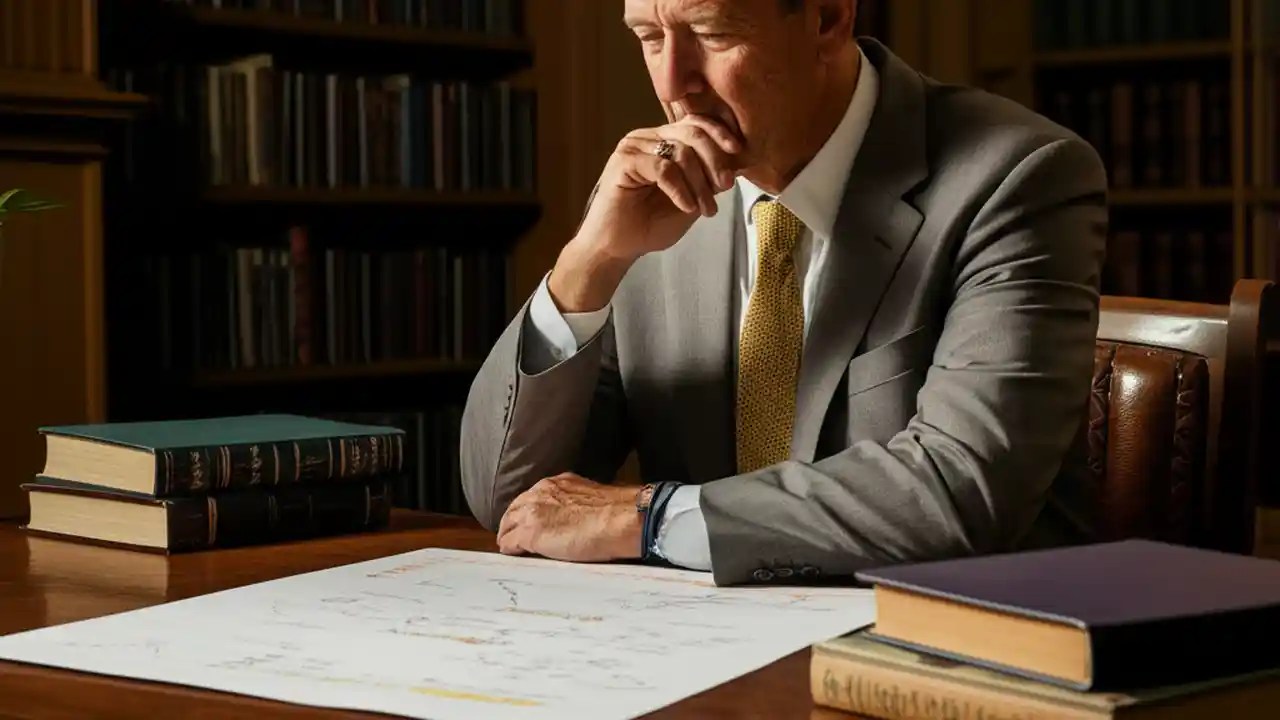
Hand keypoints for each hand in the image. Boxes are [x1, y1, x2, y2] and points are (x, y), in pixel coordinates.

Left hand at [496, 473, 643, 562]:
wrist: (621, 520)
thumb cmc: (617, 511)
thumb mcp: (590, 497)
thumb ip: (576, 502)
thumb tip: (578, 514)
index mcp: (555, 483)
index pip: (532, 497)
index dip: (529, 511)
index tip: (531, 522)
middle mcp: (540, 493)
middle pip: (515, 508)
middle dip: (514, 522)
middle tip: (514, 536)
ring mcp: (532, 512)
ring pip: (508, 523)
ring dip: (509, 535)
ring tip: (511, 547)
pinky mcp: (530, 533)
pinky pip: (509, 542)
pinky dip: (510, 549)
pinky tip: (512, 555)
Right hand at [548, 114, 744, 311]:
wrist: (618, 248)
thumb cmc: (650, 225)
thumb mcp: (691, 199)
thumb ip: (709, 180)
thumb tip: (737, 162)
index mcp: (663, 140)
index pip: (696, 123)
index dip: (719, 133)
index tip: (738, 151)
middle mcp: (648, 138)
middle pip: (692, 133)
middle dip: (715, 161)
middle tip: (725, 187)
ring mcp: (634, 147)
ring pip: (680, 152)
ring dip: (699, 184)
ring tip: (705, 210)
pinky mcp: (623, 162)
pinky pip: (663, 168)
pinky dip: (679, 189)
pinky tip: (685, 207)